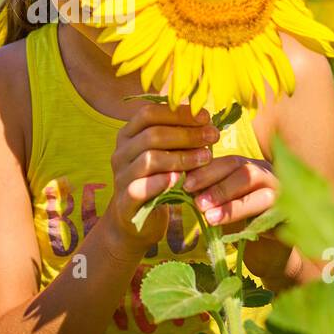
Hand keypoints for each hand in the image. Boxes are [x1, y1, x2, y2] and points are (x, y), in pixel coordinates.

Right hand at [107, 101, 219, 252]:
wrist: (135, 220)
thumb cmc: (157, 180)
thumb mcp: (165, 153)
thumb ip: (177, 135)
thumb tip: (204, 117)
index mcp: (128, 135)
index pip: (149, 113)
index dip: (178, 113)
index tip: (206, 117)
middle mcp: (120, 153)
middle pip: (151, 135)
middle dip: (187, 134)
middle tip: (213, 136)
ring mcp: (120, 177)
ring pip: (149, 159)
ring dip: (181, 157)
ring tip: (206, 158)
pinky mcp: (124, 203)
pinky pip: (139, 189)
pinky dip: (160, 182)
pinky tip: (179, 179)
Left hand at [183, 155, 296, 286]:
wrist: (268, 249)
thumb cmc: (240, 220)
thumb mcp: (222, 203)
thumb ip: (208, 192)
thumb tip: (179, 186)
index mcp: (250, 166)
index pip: (229, 161)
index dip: (207, 171)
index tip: (185, 183)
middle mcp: (269, 175)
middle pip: (245, 172)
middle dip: (218, 186)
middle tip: (197, 201)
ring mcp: (284, 196)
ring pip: (261, 195)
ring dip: (233, 206)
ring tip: (210, 217)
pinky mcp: (290, 218)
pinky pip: (272, 218)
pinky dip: (251, 223)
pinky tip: (233, 231)